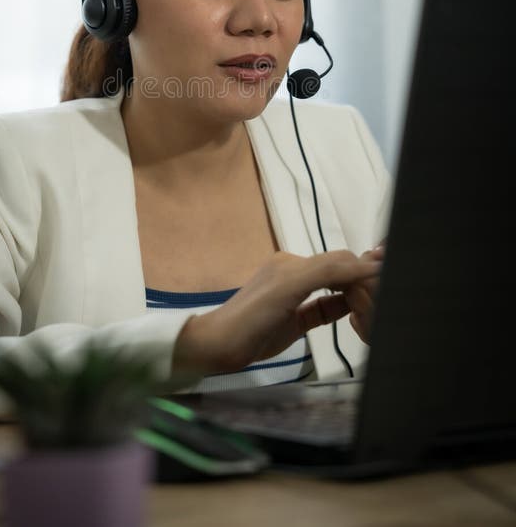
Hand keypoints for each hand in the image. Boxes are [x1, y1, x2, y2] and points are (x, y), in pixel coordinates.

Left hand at [173, 250, 380, 374]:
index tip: (389, 284)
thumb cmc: (251, 316)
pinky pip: (327, 307)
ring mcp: (295, 296)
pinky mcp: (295, 318)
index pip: (340, 261)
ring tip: (376, 311)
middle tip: (385, 303)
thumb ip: (326, 272)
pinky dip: (344, 308)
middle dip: (364, 284)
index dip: (364, 272)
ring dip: (356, 297)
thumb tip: (366, 264)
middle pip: (341, 273)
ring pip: (336, 290)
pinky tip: (358, 317)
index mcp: (293, 263)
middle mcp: (296, 274)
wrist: (220, 347)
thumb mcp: (289, 288)